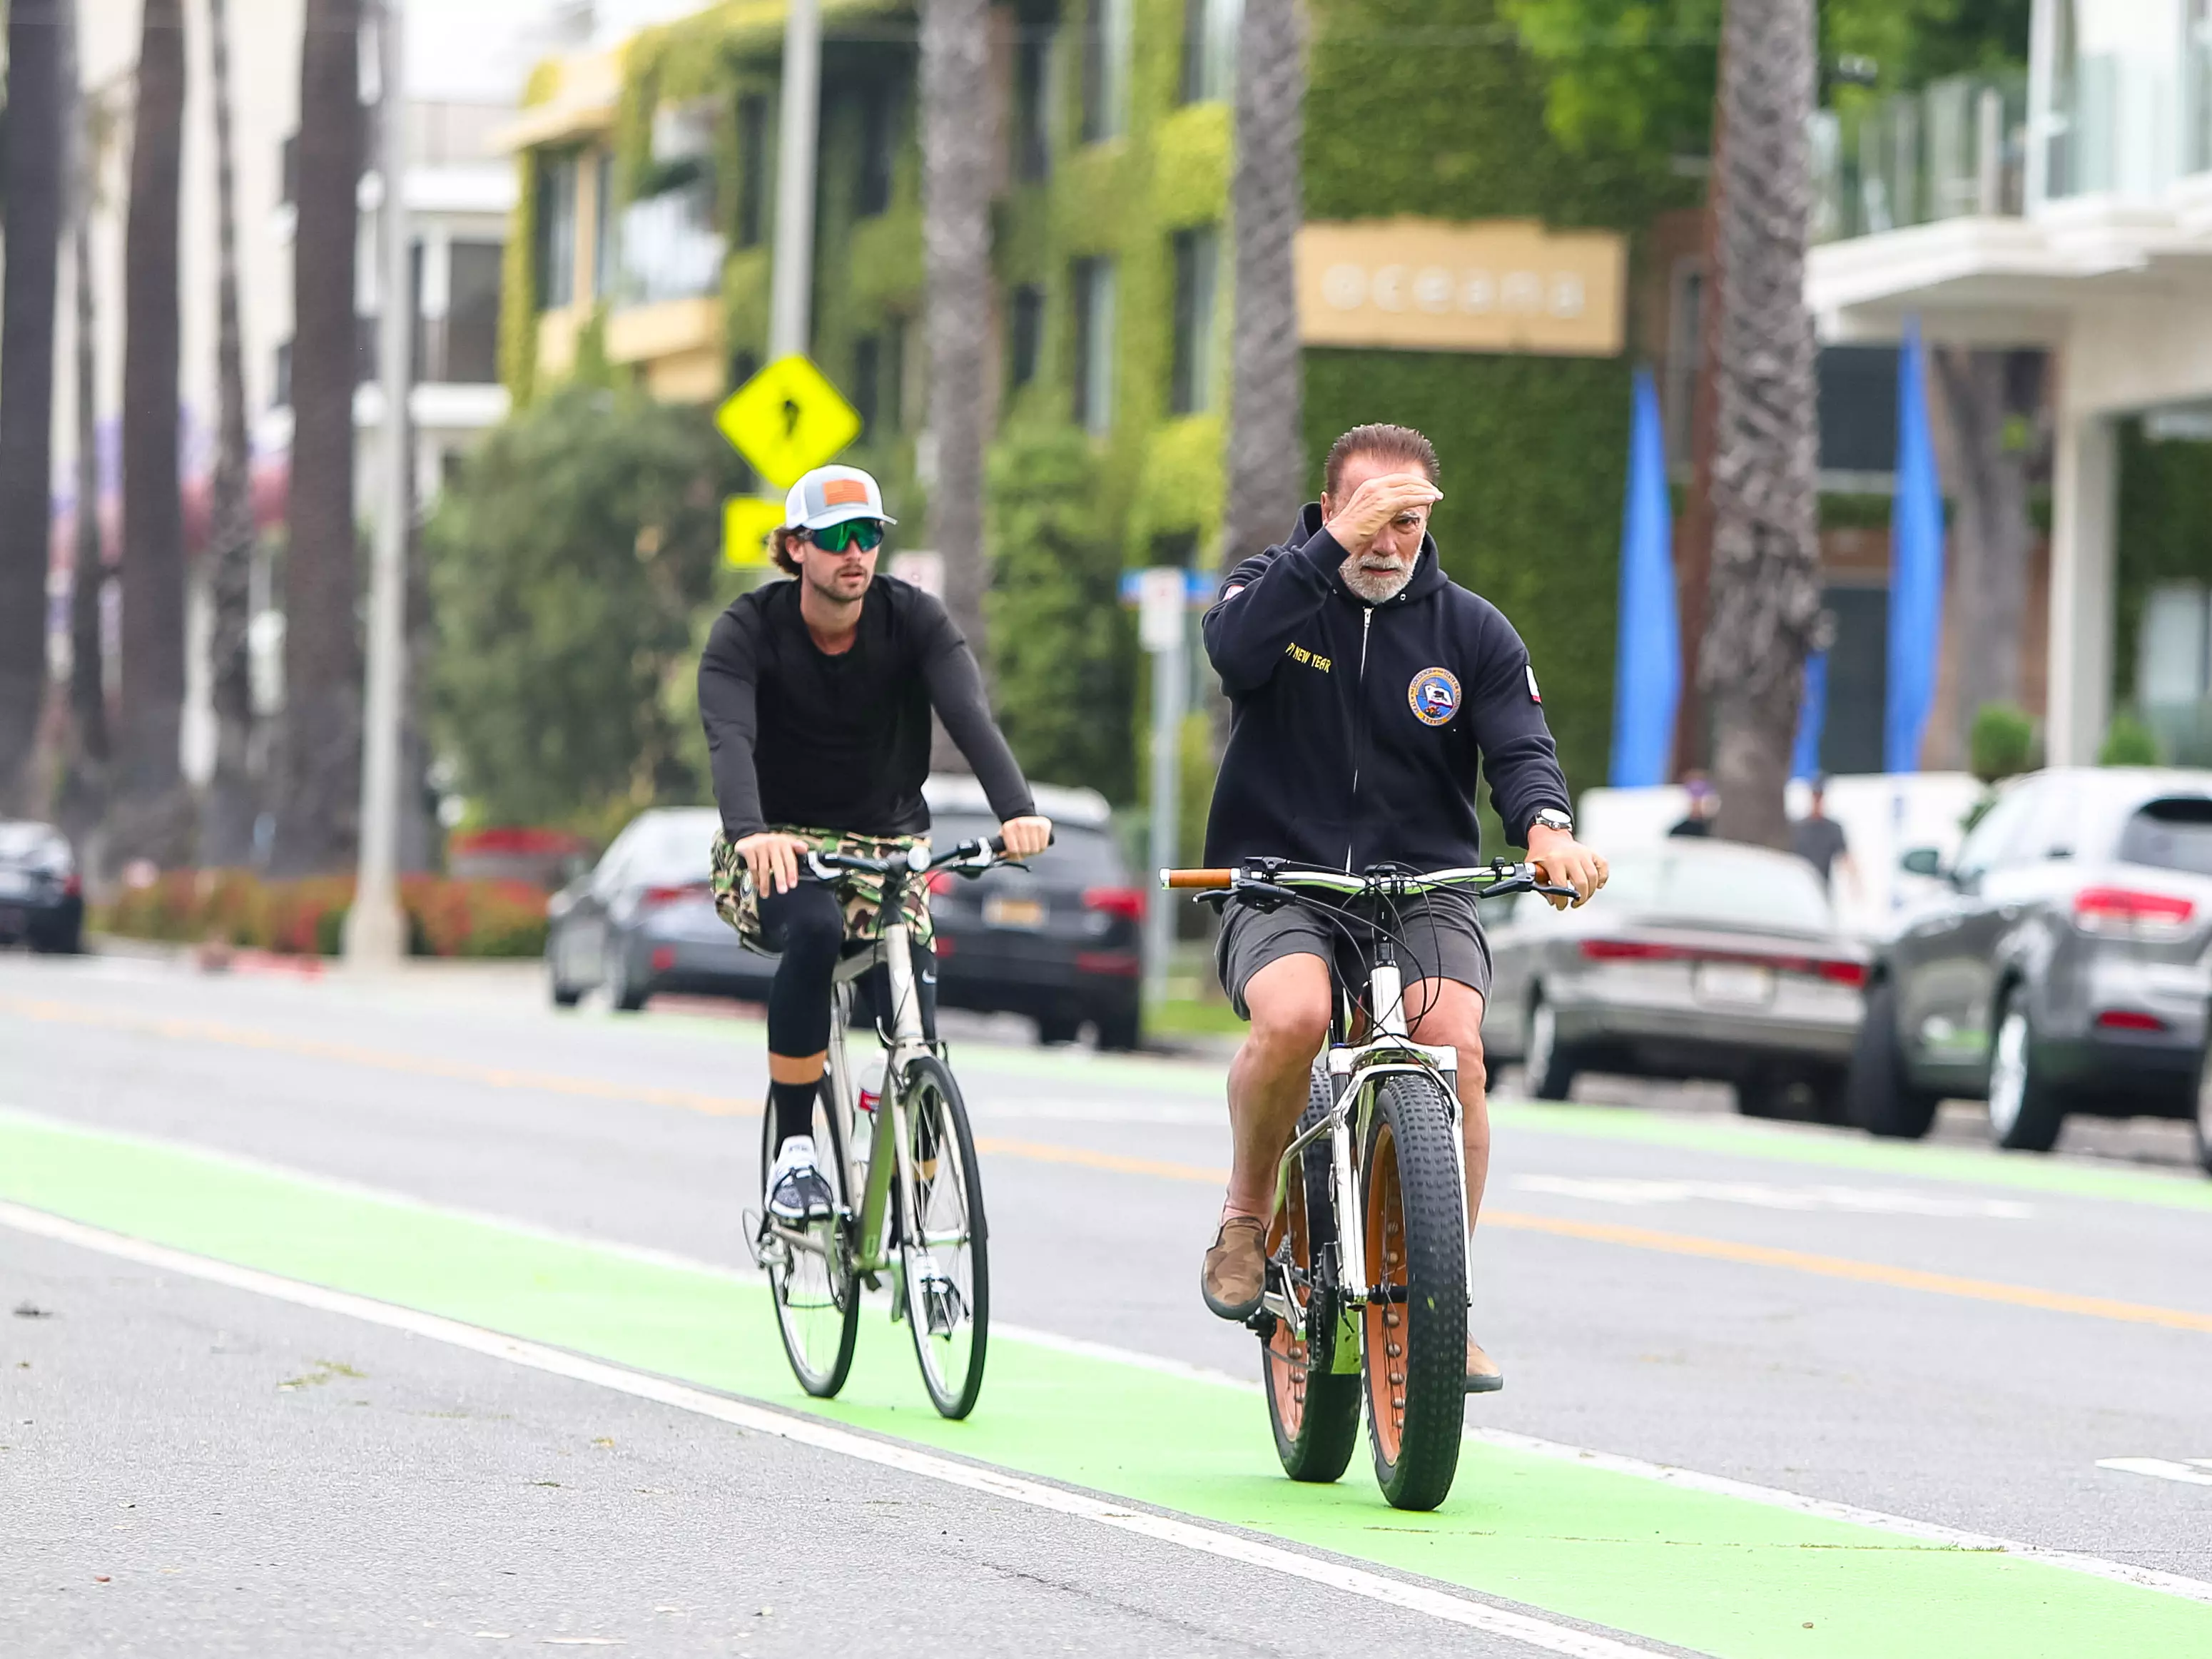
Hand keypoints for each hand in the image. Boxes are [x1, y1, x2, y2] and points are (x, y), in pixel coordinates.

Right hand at [734, 830, 811, 895]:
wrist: (749, 835)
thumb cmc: (771, 844)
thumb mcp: (784, 842)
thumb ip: (795, 847)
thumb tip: (805, 849)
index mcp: (784, 843)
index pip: (790, 860)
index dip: (791, 873)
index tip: (792, 885)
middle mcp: (772, 844)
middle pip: (777, 865)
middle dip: (780, 879)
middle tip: (782, 891)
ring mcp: (759, 846)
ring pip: (764, 869)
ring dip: (765, 883)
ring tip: (765, 894)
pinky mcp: (748, 850)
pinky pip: (753, 868)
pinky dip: (755, 878)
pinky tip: (757, 886)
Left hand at [998, 815, 1052, 858]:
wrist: (1024, 815)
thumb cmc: (1015, 829)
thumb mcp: (1005, 836)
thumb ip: (1002, 847)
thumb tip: (1002, 855)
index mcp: (1008, 827)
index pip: (1013, 850)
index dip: (1015, 856)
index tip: (1016, 855)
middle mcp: (1020, 824)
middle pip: (1025, 850)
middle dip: (1025, 854)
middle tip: (1024, 851)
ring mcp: (1033, 824)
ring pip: (1035, 849)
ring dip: (1033, 851)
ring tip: (1031, 846)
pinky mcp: (1044, 826)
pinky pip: (1043, 845)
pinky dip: (1041, 847)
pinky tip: (1037, 843)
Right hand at [1323, 472, 1441, 556]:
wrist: (1340, 536)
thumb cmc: (1350, 531)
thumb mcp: (1365, 514)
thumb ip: (1378, 508)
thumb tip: (1392, 512)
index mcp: (1369, 486)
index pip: (1397, 479)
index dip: (1412, 482)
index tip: (1424, 488)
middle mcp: (1374, 486)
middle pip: (1405, 480)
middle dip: (1422, 484)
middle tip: (1435, 491)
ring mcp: (1379, 494)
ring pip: (1409, 487)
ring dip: (1426, 490)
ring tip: (1438, 495)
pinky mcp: (1384, 504)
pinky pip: (1408, 498)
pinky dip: (1421, 497)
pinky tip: (1431, 499)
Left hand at [1527, 825, 1606, 910]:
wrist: (1549, 835)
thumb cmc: (1540, 853)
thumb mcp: (1533, 869)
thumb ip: (1541, 886)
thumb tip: (1553, 901)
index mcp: (1553, 861)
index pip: (1561, 886)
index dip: (1562, 901)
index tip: (1561, 906)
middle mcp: (1570, 856)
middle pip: (1581, 883)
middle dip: (1579, 899)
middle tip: (1575, 904)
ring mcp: (1583, 853)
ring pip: (1593, 877)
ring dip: (1590, 892)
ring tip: (1582, 897)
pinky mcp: (1591, 852)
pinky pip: (1603, 866)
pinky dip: (1603, 878)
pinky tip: (1596, 885)